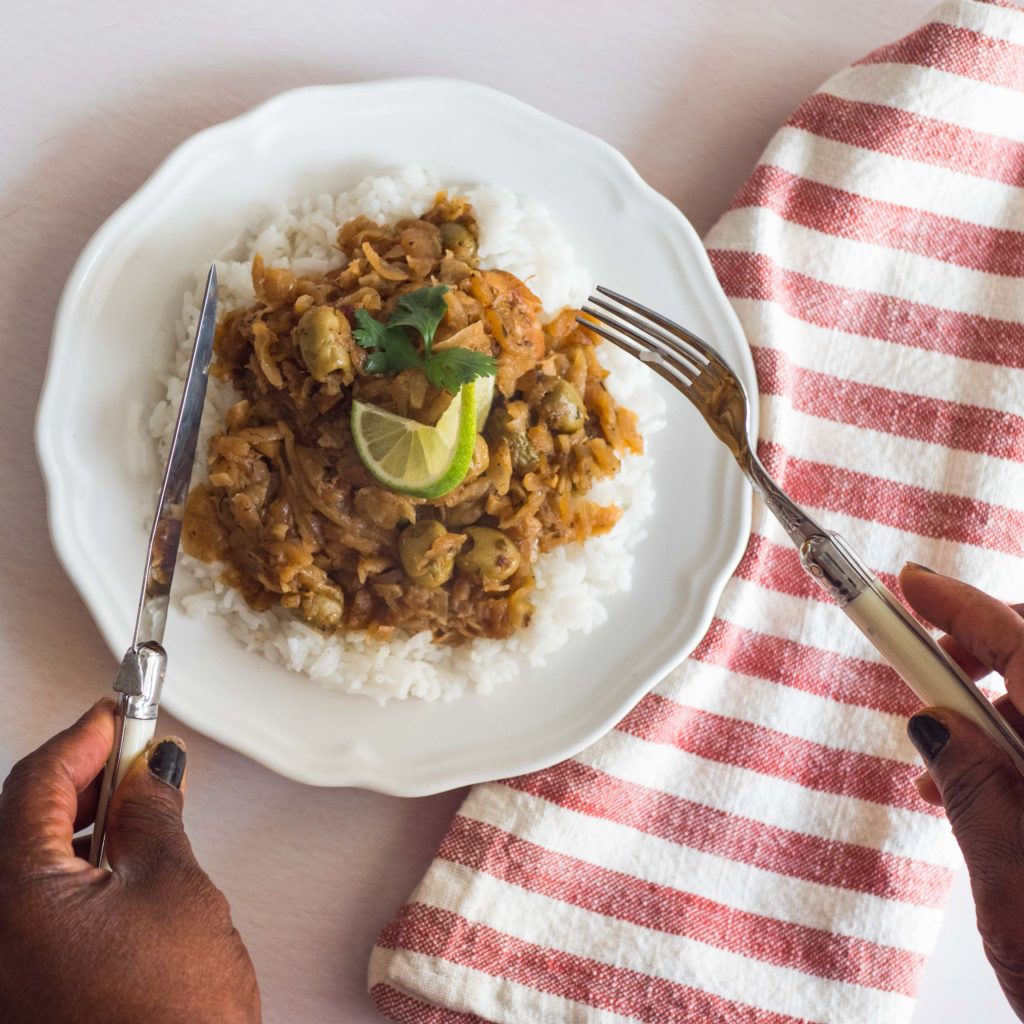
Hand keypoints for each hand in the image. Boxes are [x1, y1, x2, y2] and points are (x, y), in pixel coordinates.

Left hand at [0, 700, 260, 1023]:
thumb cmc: (174, 1019)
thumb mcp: (176, 888)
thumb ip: (154, 815)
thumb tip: (149, 773)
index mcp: (16, 899)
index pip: (36, 784)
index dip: (86, 736)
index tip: (119, 712)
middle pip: (25, 819)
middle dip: (83, 773)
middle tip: (131, 746)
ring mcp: (11, 964)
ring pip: (34, 858)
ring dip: (83, 817)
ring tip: (136, 796)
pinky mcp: (34, 983)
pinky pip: (43, 899)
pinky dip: (82, 863)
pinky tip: (121, 855)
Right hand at [900, 563, 1023, 1020]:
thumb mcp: (1010, 876)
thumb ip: (971, 783)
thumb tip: (934, 721)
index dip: (959, 604)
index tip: (909, 584)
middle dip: (983, 647)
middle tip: (922, 660)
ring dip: (998, 705)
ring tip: (943, 747)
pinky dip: (1019, 746)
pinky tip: (979, 786)